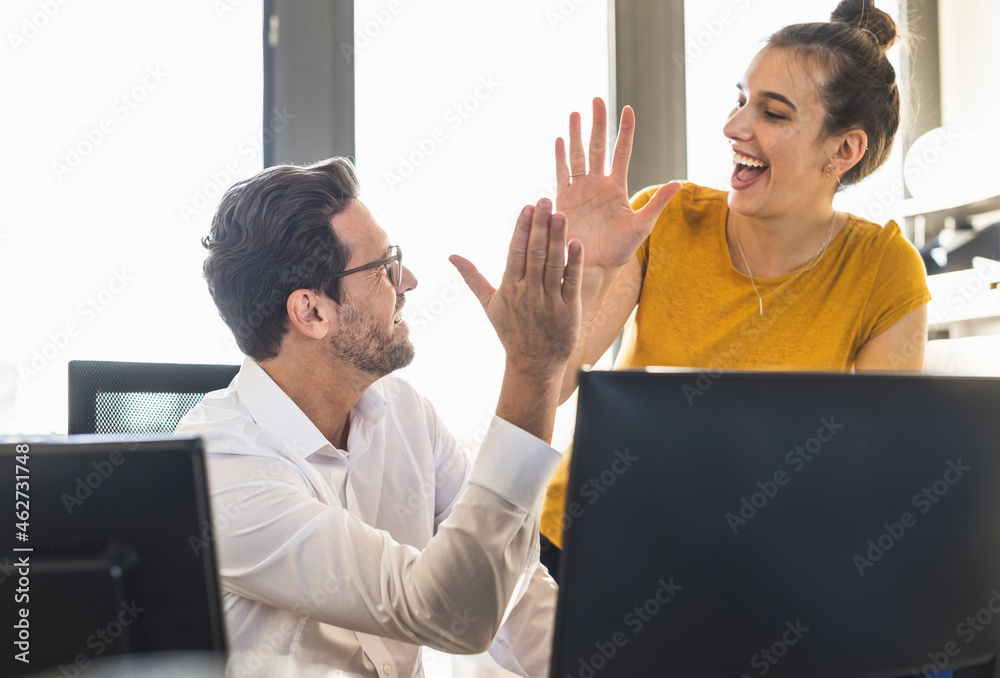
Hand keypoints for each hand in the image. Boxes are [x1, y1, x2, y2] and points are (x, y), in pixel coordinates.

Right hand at [450, 198, 582, 374]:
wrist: (533, 364)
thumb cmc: (511, 332)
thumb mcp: (489, 305)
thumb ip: (472, 277)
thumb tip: (451, 256)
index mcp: (509, 289)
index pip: (515, 253)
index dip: (522, 229)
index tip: (527, 208)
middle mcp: (528, 293)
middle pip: (535, 254)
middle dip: (540, 226)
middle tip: (545, 201)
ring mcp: (549, 302)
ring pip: (554, 265)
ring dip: (557, 239)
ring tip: (561, 215)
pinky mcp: (569, 311)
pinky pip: (572, 283)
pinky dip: (575, 264)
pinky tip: (577, 243)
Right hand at [556, 97, 680, 270]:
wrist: (593, 266)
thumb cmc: (619, 250)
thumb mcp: (642, 225)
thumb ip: (657, 202)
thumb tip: (679, 183)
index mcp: (617, 187)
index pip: (622, 152)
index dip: (625, 131)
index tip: (628, 109)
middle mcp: (598, 184)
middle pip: (597, 147)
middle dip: (597, 123)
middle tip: (596, 100)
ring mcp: (580, 190)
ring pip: (578, 155)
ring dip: (577, 134)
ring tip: (576, 113)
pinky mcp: (564, 199)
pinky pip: (561, 173)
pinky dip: (560, 157)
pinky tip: (559, 140)